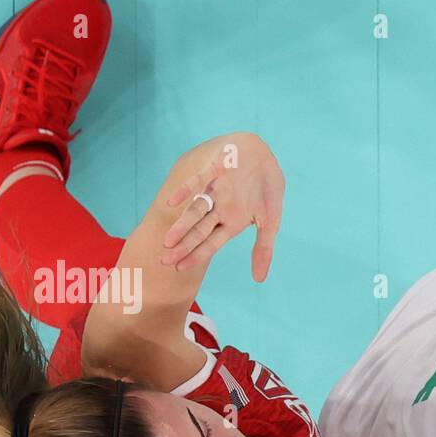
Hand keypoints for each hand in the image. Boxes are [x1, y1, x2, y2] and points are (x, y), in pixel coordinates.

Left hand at [161, 133, 284, 280]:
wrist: (265, 156)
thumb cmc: (267, 190)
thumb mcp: (270, 222)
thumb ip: (263, 249)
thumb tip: (259, 280)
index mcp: (230, 222)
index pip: (210, 243)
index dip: (195, 255)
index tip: (179, 268)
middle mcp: (220, 208)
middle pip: (198, 230)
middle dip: (183, 245)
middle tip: (165, 260)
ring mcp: (216, 190)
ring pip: (196, 210)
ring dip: (182, 225)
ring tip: (168, 240)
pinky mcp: (215, 169)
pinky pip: (199, 180)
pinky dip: (187, 190)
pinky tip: (173, 201)